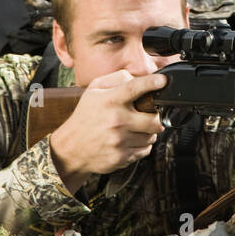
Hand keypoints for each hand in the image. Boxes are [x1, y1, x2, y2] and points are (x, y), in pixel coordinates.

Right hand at [49, 70, 167, 191]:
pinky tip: (131, 140)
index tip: (164, 81)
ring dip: (149, 132)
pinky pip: (145, 151)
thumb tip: (137, 78)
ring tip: (137, 128)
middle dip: (158, 117)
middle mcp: (116, 120)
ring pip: (151, 137)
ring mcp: (119, 141)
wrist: (71, 148)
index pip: (134, 88)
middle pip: (154, 120)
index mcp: (109, 101)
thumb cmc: (85, 116)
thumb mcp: (93, 90)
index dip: (152, 83)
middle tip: (153, 115)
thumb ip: (116, 79)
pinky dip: (142, 145)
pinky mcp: (121, 157)